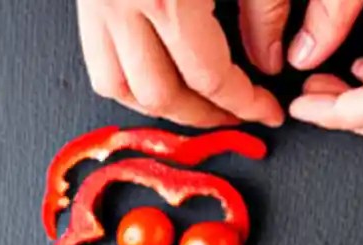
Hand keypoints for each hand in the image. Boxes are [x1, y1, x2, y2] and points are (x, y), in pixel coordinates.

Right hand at [77, 0, 286, 127]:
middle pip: (159, 95)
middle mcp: (122, 3)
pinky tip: (161, 72)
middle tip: (236, 115)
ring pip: (116, 86)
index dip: (246, 104)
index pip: (210, 79)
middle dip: (203, 116)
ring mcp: (94, 2)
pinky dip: (128, 78)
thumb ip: (264, 9)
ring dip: (158, 105)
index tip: (268, 112)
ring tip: (198, 104)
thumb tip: (267, 64)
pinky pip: (96, 56)